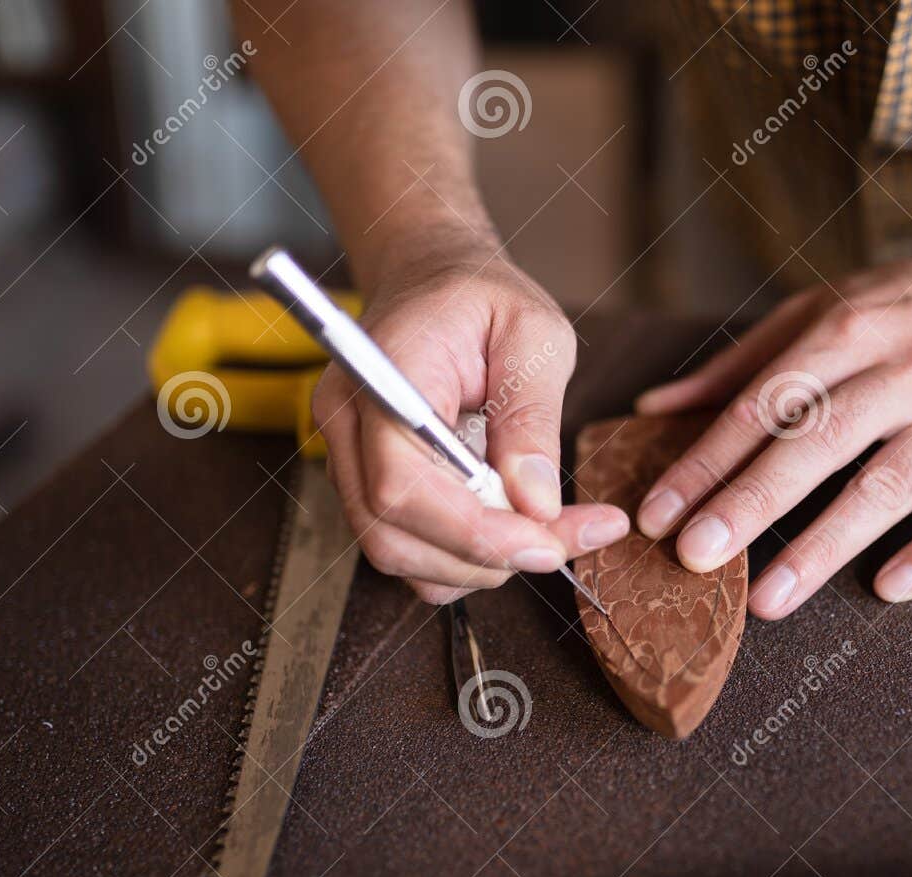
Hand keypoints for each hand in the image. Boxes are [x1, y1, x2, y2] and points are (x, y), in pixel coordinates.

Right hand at [313, 226, 628, 603]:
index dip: (473, 533)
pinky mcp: (366, 482)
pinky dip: (460, 558)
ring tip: (544, 531)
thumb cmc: (482, 296)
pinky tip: (508, 528)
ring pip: (397, 553)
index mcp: (382, 376)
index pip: (403, 486)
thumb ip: (533, 416)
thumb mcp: (534, 334)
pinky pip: (405, 546)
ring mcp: (347, 458)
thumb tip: (537, 502)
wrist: (432, 277)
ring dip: (476, 564)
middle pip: (393, 535)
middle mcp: (347, 424)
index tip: (548, 544)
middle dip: (485, 557)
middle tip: (564, 542)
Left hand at [632, 250, 911, 618]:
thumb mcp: (824, 308)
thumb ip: (741, 363)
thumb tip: (654, 409)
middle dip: (752, 502)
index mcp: (853, 327)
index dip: (707, 461)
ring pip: (891, 483)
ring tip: (768, 599)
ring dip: (826, 543)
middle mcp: (911, 367)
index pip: (766, 403)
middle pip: (820, 441)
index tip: (658, 515)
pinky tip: (889, 588)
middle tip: (696, 558)